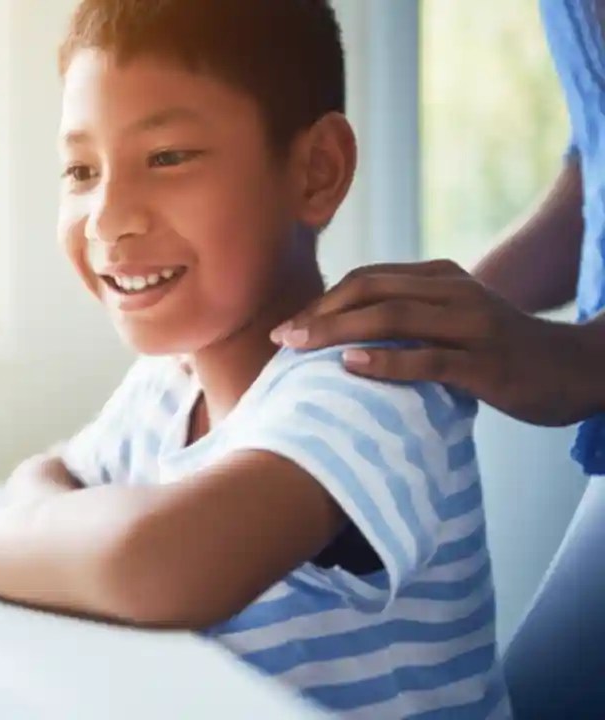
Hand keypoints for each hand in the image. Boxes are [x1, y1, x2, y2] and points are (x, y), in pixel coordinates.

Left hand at [271, 259, 600, 426]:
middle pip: (370, 291)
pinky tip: (349, 367)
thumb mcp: (455, 320)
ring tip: (298, 349)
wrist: (578, 369)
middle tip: (281, 338)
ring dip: (337, 332)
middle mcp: (454, 292)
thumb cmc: (503, 351)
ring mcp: (471, 325)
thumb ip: (410, 319)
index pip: (367, 278)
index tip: (289, 327)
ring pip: (392, 318)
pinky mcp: (485, 363)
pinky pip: (426, 358)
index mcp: (441, 277)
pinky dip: (384, 361)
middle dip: (319, 314)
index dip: (323, 300)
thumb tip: (345, 338)